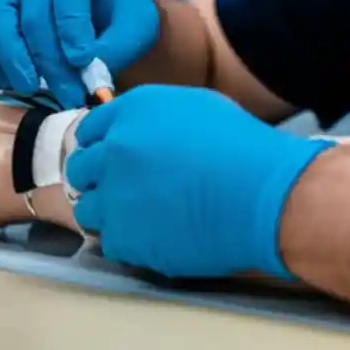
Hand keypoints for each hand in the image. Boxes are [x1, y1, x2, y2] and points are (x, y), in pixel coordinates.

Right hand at [0, 0, 159, 107]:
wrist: (105, 13)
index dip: (71, 26)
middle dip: (50, 60)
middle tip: (69, 95)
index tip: (82, 61)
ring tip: (32, 90)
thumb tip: (87, 76)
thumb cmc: (122, 15)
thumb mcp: (136, 27)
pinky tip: (16, 86)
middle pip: (34, 14)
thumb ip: (116, 48)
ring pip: (2, 24)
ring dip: (15, 61)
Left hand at [65, 85, 331, 278]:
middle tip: (125, 191)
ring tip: (141, 218)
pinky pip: (111, 242)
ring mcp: (115, 194)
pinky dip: (129, 242)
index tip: (115, 160)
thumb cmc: (245, 148)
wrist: (269, 197)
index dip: (102, 147)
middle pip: (80, 169)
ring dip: (108, 213)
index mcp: (131, 111)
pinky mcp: (126, 236)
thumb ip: (152, 117)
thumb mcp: (196, 107)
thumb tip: (135, 130)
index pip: (89, 130)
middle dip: (98, 179)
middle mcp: (114, 149)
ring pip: (88, 209)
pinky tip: (156, 238)